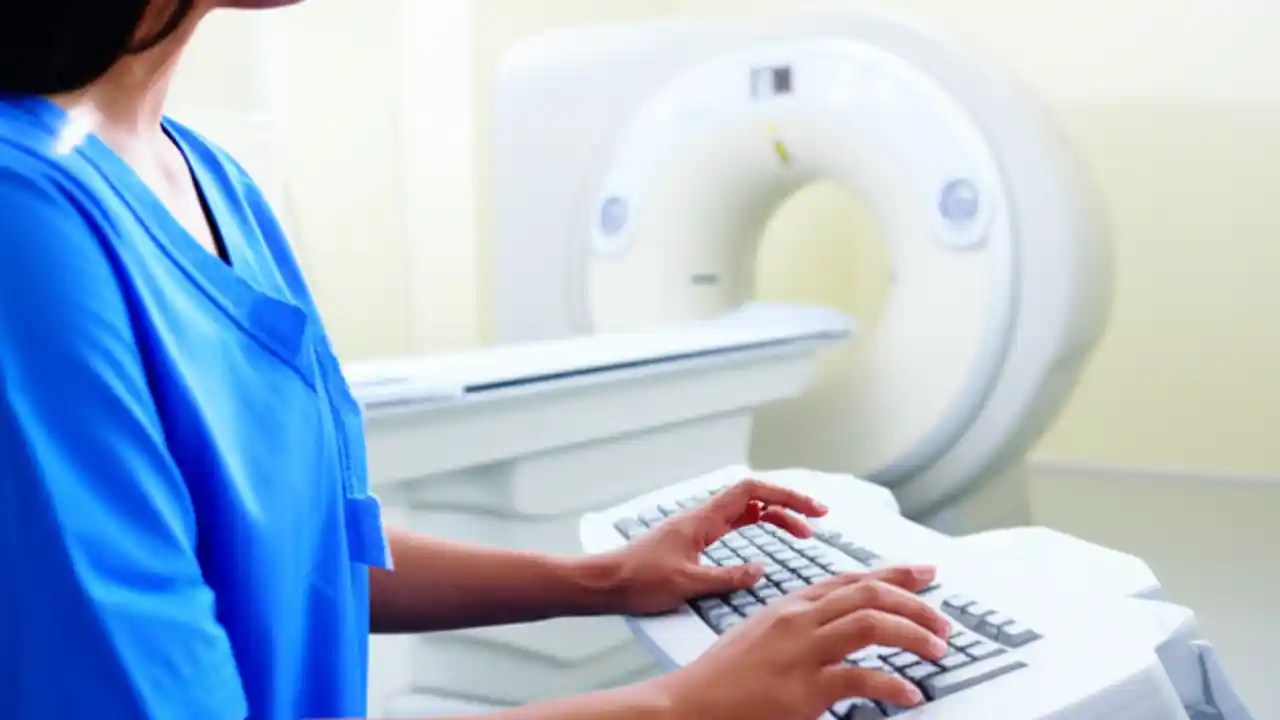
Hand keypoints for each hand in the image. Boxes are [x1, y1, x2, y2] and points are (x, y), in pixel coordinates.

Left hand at [607, 479, 828, 615]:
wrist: (604, 583)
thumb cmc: (638, 581)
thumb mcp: (687, 584)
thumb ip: (727, 577)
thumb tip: (761, 571)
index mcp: (703, 520)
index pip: (751, 492)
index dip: (785, 495)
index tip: (811, 510)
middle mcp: (702, 517)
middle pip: (754, 498)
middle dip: (788, 504)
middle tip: (817, 521)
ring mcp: (698, 527)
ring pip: (744, 511)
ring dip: (774, 516)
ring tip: (801, 533)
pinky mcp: (693, 540)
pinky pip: (732, 525)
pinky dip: (755, 526)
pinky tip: (766, 541)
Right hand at [656, 568, 950, 718]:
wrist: (688, 703)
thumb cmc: (721, 676)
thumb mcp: (759, 634)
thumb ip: (796, 625)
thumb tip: (835, 625)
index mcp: (789, 605)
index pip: (851, 579)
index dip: (893, 575)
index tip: (924, 574)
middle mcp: (798, 619)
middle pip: (869, 594)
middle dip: (915, 603)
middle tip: (944, 620)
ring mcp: (801, 652)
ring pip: (872, 625)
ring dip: (914, 635)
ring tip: (937, 651)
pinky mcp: (804, 689)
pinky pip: (861, 679)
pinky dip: (892, 685)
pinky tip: (909, 694)